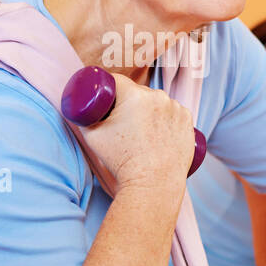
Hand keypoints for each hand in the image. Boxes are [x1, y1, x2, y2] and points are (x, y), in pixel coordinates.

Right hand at [80, 71, 194, 190]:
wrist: (153, 184)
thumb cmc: (122, 161)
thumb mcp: (93, 137)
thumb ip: (82, 118)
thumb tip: (78, 107)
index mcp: (135, 95)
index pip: (117, 81)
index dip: (109, 88)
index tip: (107, 98)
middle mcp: (158, 97)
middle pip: (138, 91)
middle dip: (129, 102)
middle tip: (123, 121)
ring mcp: (176, 108)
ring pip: (157, 102)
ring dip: (150, 109)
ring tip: (142, 130)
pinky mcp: (188, 120)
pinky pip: (174, 112)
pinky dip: (166, 118)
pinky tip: (160, 131)